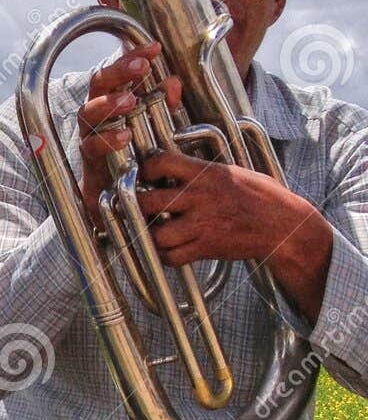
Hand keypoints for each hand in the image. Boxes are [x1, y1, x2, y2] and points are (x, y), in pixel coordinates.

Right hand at [77, 43, 181, 227]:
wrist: (120, 203)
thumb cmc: (138, 159)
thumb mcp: (156, 128)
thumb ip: (163, 104)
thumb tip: (173, 81)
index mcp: (111, 103)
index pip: (117, 73)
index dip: (131, 57)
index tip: (154, 46)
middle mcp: (96, 117)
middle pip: (97, 86)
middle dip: (117, 74)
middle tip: (141, 67)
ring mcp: (89, 139)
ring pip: (87, 114)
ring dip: (109, 105)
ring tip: (130, 102)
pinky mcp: (89, 163)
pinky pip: (92, 148)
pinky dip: (107, 140)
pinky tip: (125, 136)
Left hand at [136, 148, 333, 320]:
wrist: (284, 227)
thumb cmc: (258, 196)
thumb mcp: (230, 172)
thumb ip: (198, 171)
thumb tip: (166, 165)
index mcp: (206, 173)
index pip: (160, 163)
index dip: (144, 169)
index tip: (142, 176)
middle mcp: (200, 197)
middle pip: (147, 202)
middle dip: (135, 206)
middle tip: (135, 208)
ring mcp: (202, 224)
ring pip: (155, 234)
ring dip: (150, 235)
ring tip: (154, 230)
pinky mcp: (207, 247)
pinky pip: (171, 256)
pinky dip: (165, 255)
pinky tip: (170, 248)